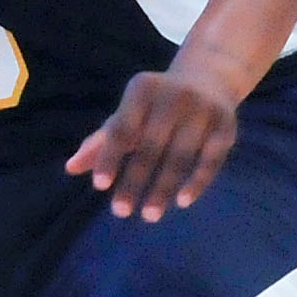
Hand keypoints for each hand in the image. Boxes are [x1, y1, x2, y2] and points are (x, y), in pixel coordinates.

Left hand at [65, 58, 240, 220]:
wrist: (209, 80)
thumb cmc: (156, 106)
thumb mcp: (128, 115)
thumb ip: (101, 141)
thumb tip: (70, 168)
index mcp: (142, 90)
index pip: (122, 128)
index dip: (110, 157)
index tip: (100, 186)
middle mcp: (174, 95)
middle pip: (150, 147)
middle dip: (135, 182)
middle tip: (121, 212)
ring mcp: (203, 109)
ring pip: (181, 157)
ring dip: (163, 189)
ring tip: (149, 215)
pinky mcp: (226, 125)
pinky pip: (211, 160)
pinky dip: (197, 182)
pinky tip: (182, 202)